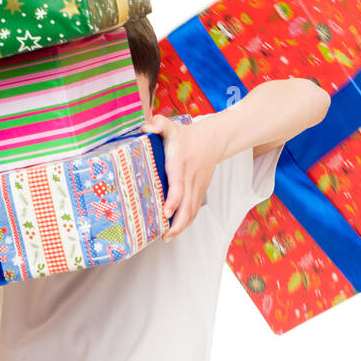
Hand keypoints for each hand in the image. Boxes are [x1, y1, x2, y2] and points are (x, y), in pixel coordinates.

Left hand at [142, 115, 219, 239]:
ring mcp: (197, 187)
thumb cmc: (187, 136)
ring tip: (168, 237)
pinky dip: (188, 221)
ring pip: (192, 210)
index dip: (173, 200)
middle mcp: (190, 179)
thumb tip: (146, 125)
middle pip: (187, 205)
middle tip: (165, 235)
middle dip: (178, 222)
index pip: (179, 186)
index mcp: (180, 165)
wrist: (213, 140)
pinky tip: (178, 229)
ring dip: (182, 226)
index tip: (166, 212)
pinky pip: (195, 209)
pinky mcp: (201, 191)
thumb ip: (158, 124)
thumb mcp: (172, 127)